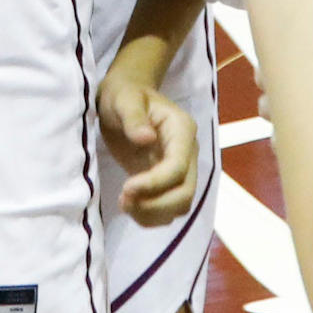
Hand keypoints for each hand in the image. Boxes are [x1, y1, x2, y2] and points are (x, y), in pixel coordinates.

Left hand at [100, 68, 201, 225]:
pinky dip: (151, 216)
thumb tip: (146, 138)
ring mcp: (181, 169)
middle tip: (124, 201)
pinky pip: (169, 208)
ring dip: (153, 214)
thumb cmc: (124, 95)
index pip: (178, 167)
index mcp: (181, 130)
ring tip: (124, 204)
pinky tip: (130, 206)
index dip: (155, 184)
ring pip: (180, 205)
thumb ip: (133, 117)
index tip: (127, 189)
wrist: (126, 99)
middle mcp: (188, 153)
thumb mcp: (124, 99)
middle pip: (186, 192)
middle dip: (156, 205)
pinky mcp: (168, 183)